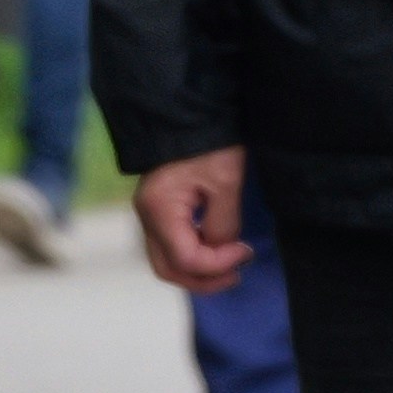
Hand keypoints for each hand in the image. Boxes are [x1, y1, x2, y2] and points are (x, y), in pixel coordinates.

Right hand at [135, 149, 254, 293]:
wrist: (187, 112)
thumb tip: (224, 250)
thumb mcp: (225, 182)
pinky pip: (170, 246)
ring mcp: (148, 215)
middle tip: (236, 274)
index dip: (218, 264)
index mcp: (160, 209)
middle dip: (204, 279)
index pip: (186, 258)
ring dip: (197, 271)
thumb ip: (224, 224)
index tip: (245, 251)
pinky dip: (192, 256)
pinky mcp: (157, 210)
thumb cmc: (208, 142)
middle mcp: (146, 217)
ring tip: (228, 266)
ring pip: (166, 262)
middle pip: (168, 269)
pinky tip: (215, 249)